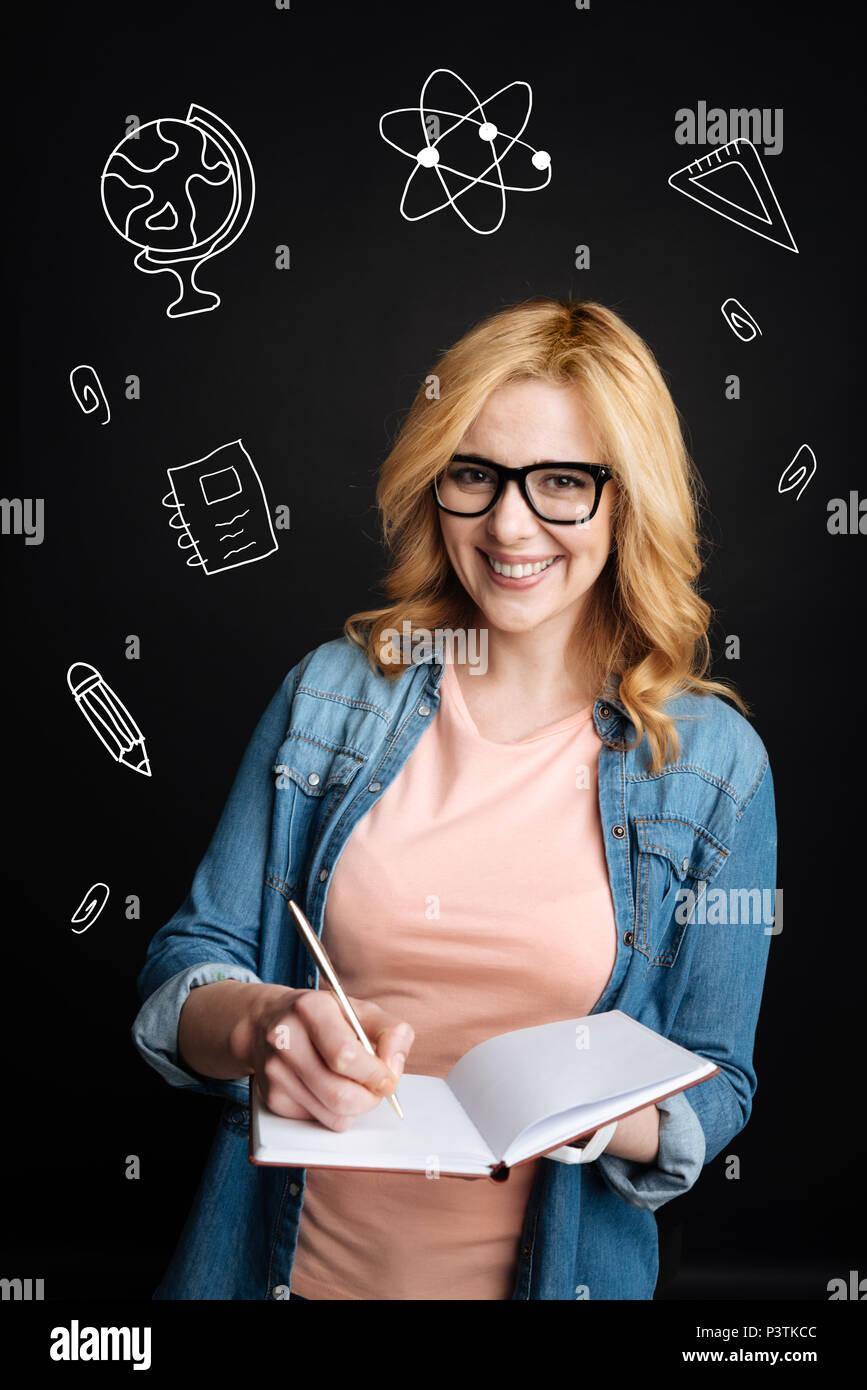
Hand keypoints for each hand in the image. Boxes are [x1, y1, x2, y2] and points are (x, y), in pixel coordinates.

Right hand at [241, 986, 414, 1131]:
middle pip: (340, 1095)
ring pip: (333, 1115)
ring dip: (355, 1107)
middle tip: (377, 1087)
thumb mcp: (360, 1010)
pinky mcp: (272, 1098)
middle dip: (370, 1098)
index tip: (388, 1076)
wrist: (265, 1021)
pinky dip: (334, 1111)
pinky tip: (328, 1087)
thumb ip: (390, 1032)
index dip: (375, 1073)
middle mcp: (285, 1040)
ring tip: (354, 1084)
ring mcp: (274, 1072)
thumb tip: (394, 1067)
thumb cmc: (323, 1016)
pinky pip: (319, 1121)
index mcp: (310, 1009)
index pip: (346, 1057)